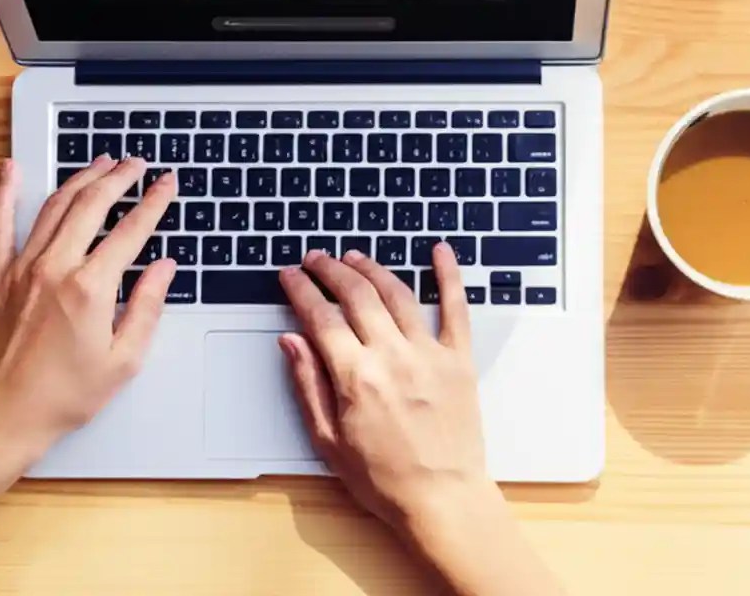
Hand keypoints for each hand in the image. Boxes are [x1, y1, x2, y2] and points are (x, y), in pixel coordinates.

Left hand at [0, 156, 177, 475]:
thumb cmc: (64, 396)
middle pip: (91, 206)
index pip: (130, 231)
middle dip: (119, 178)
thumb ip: (146, 307)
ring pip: (54, 207)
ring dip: (80, 179)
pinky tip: (11, 170)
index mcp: (90, 289)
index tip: (167, 184)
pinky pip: (1, 225)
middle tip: (137, 164)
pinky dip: (5, 193)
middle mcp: (55, 269)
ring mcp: (22, 269)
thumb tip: (164, 268)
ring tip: (100, 162)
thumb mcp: (124, 360)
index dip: (154, 202)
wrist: (6, 415)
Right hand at [280, 247, 566, 595]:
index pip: (321, 317)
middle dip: (330, 270)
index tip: (290, 276)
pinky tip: (439, 251)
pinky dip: (448, 275)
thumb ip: (308, 385)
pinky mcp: (459, 360)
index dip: (301, 291)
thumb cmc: (384, 479)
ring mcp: (429, 354)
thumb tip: (290, 341)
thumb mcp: (329, 440)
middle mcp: (393, 357)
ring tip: (353, 257)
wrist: (442, 499)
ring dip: (372, 268)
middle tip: (316, 260)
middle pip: (357, 295)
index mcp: (357, 378)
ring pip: (397, 293)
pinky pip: (455, 307)